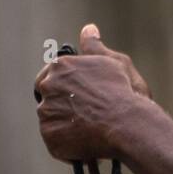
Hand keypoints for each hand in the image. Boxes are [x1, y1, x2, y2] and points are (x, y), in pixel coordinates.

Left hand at [35, 25, 152, 162]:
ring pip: (51, 121)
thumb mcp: (113, 62)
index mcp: (59, 66)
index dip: (63, 88)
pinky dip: (68, 144)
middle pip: (48, 99)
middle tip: (84, 115)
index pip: (49, 76)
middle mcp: (48, 87)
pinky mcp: (49, 137)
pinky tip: (86, 143)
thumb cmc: (123, 91)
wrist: (126, 124)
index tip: (76, 96)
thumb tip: (88, 29)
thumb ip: (94, 47)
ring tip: (89, 130)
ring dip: (65, 125)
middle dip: (62, 106)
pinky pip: (55, 142)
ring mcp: (46, 113)